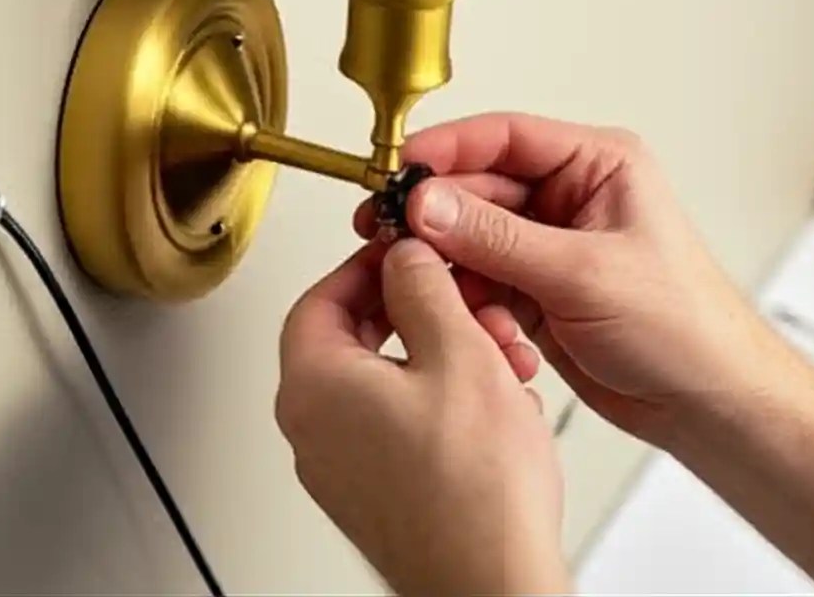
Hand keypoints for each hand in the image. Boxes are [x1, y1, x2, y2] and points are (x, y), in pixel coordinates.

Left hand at [277, 239, 569, 595]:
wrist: (492, 584)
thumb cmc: (474, 492)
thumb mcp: (458, 353)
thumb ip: (424, 288)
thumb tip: (405, 256)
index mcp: (315, 388)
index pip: (319, 297)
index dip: (370, 263)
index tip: (410, 251)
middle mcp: (315, 430)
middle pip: (354, 337)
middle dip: (422, 311)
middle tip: (463, 299)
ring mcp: (344, 467)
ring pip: (388, 380)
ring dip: (445, 354)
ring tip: (499, 359)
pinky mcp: (379, 493)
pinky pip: (402, 423)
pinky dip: (446, 398)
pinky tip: (496, 403)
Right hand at [355, 113, 773, 446]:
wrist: (705, 402)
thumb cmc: (683, 326)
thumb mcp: (585, 272)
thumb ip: (499, 237)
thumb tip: (429, 202)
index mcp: (599, 166)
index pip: (507, 137)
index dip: (447, 150)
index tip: (398, 172)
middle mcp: (571, 199)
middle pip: (479, 188)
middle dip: (434, 215)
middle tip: (389, 237)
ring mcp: (550, 247)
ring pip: (471, 240)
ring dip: (448, 266)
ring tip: (422, 287)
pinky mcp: (537, 293)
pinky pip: (480, 283)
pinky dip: (466, 302)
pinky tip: (470, 323)